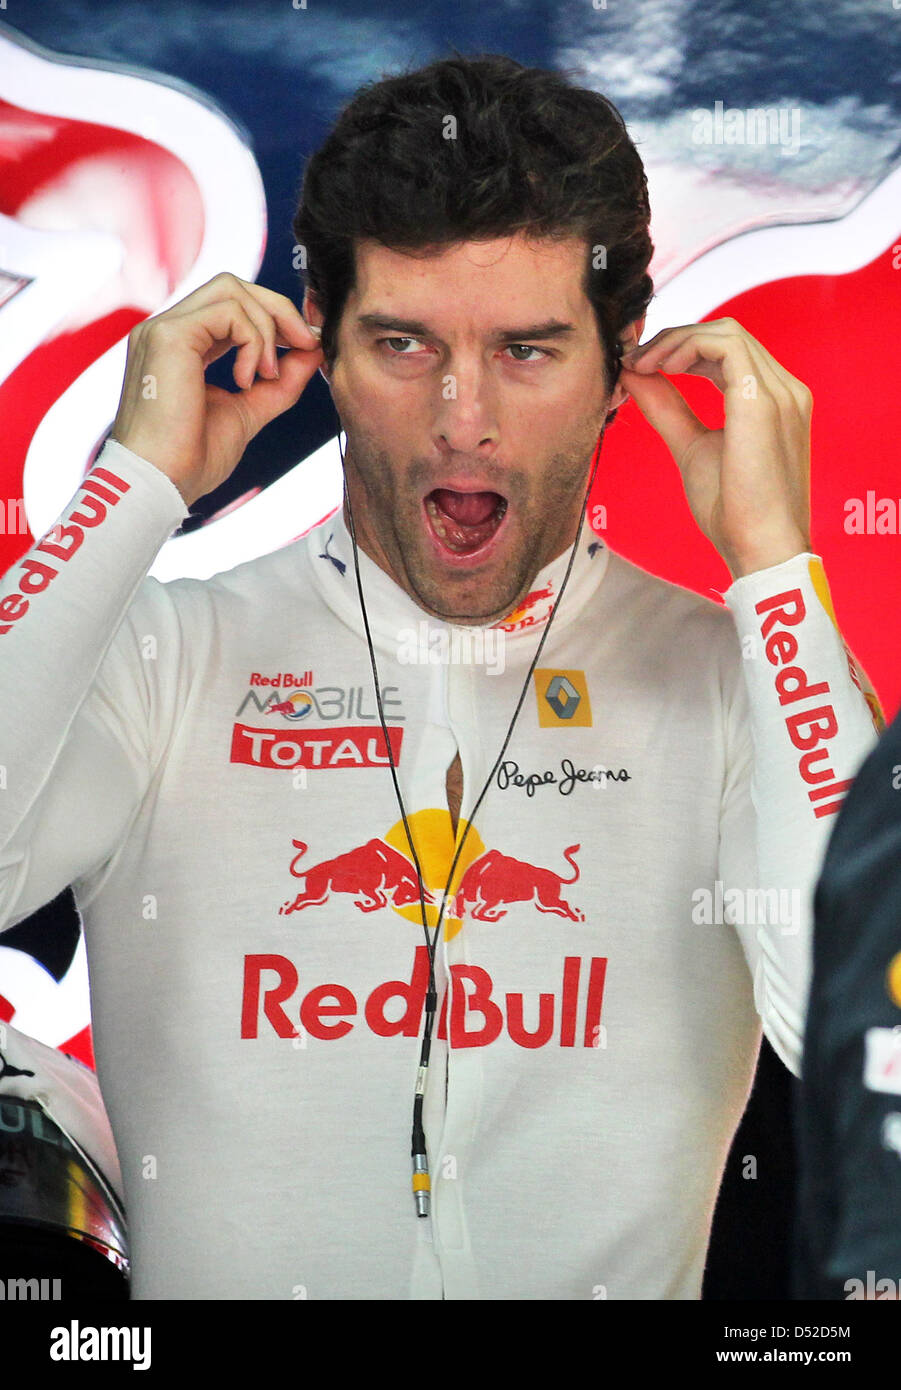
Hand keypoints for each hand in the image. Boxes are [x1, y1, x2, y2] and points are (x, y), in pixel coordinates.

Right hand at [111, 272, 322, 506]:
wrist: (161, 483)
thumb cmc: (192, 458)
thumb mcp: (249, 412)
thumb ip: (280, 381)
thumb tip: (314, 350)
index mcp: (181, 345)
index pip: (231, 304)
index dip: (273, 318)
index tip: (304, 347)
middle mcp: (168, 329)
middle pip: (233, 286)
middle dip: (279, 310)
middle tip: (305, 345)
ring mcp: (163, 328)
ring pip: (232, 291)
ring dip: (267, 330)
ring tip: (267, 376)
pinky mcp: (169, 335)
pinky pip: (229, 312)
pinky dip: (253, 341)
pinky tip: (248, 379)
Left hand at [619, 318, 811, 578]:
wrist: (760, 549)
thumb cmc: (733, 511)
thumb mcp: (691, 447)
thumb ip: (667, 409)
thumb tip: (634, 376)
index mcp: (773, 401)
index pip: (729, 352)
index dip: (682, 349)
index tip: (641, 368)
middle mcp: (784, 390)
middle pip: (727, 334)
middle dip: (674, 339)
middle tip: (635, 362)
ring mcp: (780, 392)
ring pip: (726, 332)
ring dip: (676, 340)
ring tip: (643, 364)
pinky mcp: (764, 400)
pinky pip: (725, 346)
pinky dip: (687, 346)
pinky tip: (660, 368)